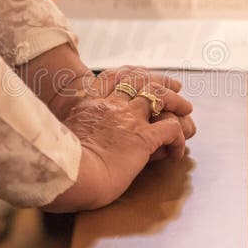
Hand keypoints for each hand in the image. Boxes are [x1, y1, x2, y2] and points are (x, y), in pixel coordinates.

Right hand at [43, 84, 186, 211]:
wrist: (68, 176)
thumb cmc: (60, 166)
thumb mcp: (63, 138)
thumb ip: (76, 131)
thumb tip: (78, 141)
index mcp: (89, 104)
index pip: (114, 76)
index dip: (132, 72)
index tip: (143, 72)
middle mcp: (111, 106)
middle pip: (141, 80)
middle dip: (160, 79)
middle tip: (175, 83)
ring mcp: (128, 120)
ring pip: (160, 97)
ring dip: (177, 101)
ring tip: (186, 109)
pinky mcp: (143, 138)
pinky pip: (171, 129)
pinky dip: (179, 137)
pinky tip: (178, 150)